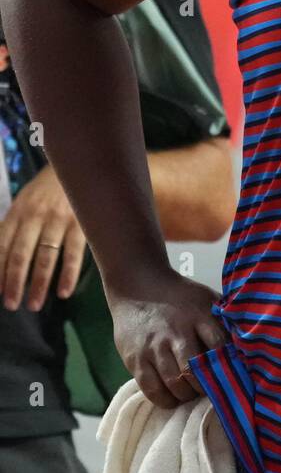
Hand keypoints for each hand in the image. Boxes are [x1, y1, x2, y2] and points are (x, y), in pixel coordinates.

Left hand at [0, 164, 87, 311]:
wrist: (79, 167)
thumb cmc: (47, 192)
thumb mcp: (24, 203)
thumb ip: (12, 227)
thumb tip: (0, 259)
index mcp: (18, 212)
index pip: (4, 245)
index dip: (0, 270)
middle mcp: (36, 216)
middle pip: (22, 254)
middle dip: (15, 282)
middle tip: (11, 304)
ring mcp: (59, 220)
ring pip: (46, 257)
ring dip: (39, 283)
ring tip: (34, 304)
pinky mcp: (81, 223)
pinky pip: (73, 253)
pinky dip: (68, 274)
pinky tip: (63, 292)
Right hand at [110, 269, 231, 409]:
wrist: (138, 285)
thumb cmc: (180, 297)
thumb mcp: (206, 299)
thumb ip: (224, 320)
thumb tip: (250, 344)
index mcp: (199, 316)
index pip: (219, 346)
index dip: (228, 367)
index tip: (234, 378)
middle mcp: (176, 332)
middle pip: (195, 370)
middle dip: (206, 386)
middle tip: (211, 389)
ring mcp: (154, 346)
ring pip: (174, 382)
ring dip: (187, 394)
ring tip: (192, 392)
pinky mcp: (135, 359)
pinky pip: (152, 389)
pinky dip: (166, 399)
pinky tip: (173, 398)